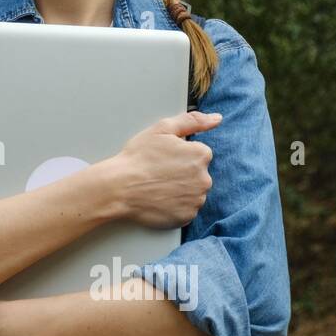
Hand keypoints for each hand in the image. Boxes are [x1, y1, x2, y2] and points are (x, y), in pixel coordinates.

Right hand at [106, 110, 220, 228]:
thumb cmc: (137, 158)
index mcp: (201, 155)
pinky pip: (185, 209)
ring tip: (157, 186)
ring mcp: (196, 200)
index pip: (199, 154)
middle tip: (159, 173)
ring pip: (192, 192)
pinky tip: (159, 199)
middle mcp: (204, 179)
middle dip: (182, 173)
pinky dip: (175, 206)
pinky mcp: (187, 216)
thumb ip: (192, 121)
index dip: (180, 155)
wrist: (119, 188)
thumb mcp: (162, 129)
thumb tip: (216, 118)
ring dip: (180, 190)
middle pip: (197, 174)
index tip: (164, 158)